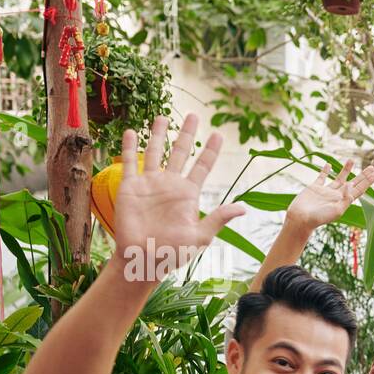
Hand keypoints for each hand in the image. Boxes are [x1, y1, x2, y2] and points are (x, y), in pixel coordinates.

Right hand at [113, 115, 245, 282]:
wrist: (143, 259)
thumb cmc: (173, 252)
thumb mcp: (200, 235)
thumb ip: (218, 218)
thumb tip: (243, 208)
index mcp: (189, 194)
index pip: (202, 166)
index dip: (210, 150)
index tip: (218, 134)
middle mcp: (170, 184)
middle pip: (180, 152)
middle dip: (186, 134)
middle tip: (193, 115)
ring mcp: (150, 183)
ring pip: (155, 152)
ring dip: (158, 134)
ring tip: (163, 116)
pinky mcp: (130, 187)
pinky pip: (130, 162)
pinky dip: (130, 147)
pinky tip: (132, 131)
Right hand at [286, 159, 373, 233]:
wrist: (300, 219)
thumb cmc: (319, 218)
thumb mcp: (336, 210)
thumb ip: (346, 198)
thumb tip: (351, 184)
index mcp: (344, 201)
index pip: (359, 189)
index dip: (368, 181)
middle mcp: (337, 195)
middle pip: (353, 182)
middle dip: (363, 175)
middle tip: (372, 166)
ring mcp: (326, 191)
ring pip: (339, 178)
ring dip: (346, 170)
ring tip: (351, 160)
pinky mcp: (314, 188)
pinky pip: (321, 177)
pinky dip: (325, 171)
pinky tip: (328, 165)